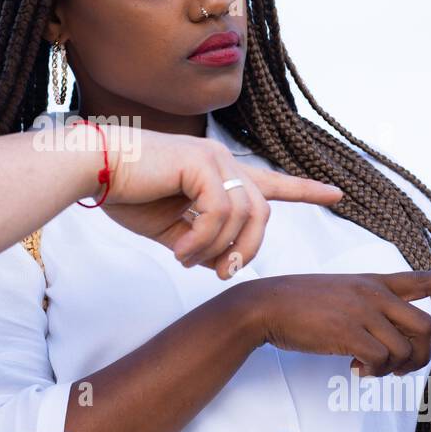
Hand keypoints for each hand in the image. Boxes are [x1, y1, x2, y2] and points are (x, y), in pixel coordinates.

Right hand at [98, 125, 342, 279]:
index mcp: (217, 175)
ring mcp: (215, 159)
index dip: (304, 189)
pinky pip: (219, 213)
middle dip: (248, 249)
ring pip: (243, 217)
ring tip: (183, 258)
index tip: (337, 193)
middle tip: (223, 272)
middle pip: (262, 213)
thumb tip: (224, 265)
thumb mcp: (171, 229)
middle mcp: (223, 162)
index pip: (270, 182)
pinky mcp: (201, 162)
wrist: (93, 169)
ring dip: (215, 248)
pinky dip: (201, 239)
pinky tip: (178, 249)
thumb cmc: (126, 194)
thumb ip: (202, 242)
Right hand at [239, 268, 430, 375]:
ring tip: (370, 370)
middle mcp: (374, 293)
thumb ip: (366, 308)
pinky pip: (382, 361)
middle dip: (421, 355)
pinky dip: (374, 373)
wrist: (265, 305)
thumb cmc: (297, 304)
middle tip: (400, 369)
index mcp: (373, 282)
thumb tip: (387, 345)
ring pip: (405, 349)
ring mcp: (363, 311)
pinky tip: (354, 370)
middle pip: (426, 327)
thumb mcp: (338, 293)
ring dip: (394, 369)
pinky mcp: (349, 332)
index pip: (422, 279)